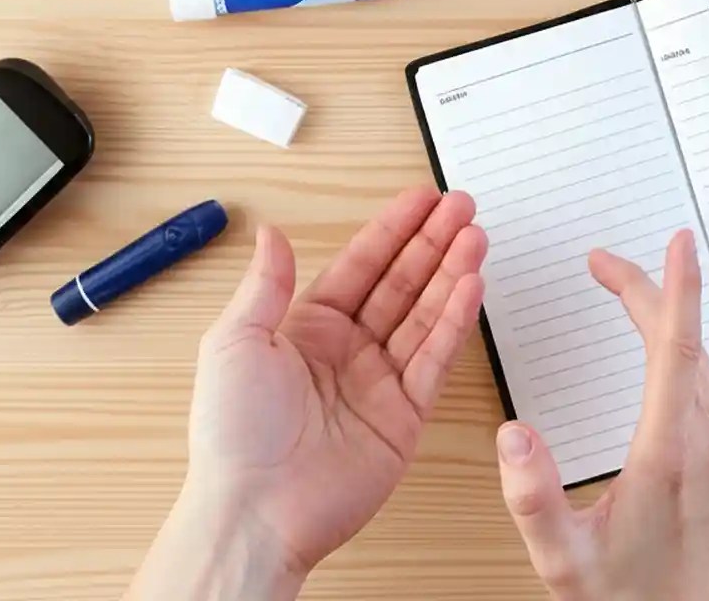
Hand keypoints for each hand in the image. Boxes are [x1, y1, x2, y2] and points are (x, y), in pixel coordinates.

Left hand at [125, 187, 486, 600]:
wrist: (255, 509)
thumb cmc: (233, 431)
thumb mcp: (234, 341)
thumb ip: (266, 285)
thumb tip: (272, 233)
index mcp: (305, 328)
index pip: (360, 266)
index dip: (393, 230)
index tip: (423, 199)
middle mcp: (346, 351)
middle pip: (401, 284)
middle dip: (433, 244)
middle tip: (464, 207)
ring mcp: (379, 383)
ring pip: (425, 315)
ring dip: (451, 274)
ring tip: (476, 237)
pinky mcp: (404, 417)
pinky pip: (435, 360)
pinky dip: (455, 323)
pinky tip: (471, 286)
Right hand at [496, 230, 708, 600]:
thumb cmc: (616, 594)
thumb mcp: (559, 557)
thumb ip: (532, 498)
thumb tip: (514, 434)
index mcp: (668, 460)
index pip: (676, 355)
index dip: (675, 292)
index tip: (678, 244)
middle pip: (684, 346)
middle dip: (645, 293)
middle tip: (601, 264)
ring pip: (699, 363)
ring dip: (664, 320)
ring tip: (620, 289)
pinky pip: (707, 388)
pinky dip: (679, 352)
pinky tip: (657, 346)